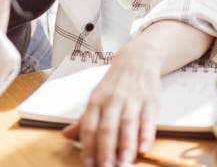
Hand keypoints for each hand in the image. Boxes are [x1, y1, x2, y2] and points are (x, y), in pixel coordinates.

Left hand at [62, 49, 160, 165]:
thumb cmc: (116, 82)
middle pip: (107, 128)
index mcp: (97, 101)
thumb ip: (84, 119)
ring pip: (128, 124)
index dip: (88, 147)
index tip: (88, 165)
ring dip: (126, 145)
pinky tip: (144, 148)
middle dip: (106, 150)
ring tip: (124, 162)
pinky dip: (147, 134)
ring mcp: (133, 100)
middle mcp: (113, 101)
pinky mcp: (150, 101)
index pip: (89, 127)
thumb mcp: (96, 96)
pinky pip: (148, 119)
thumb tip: (66, 135)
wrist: (139, 59)